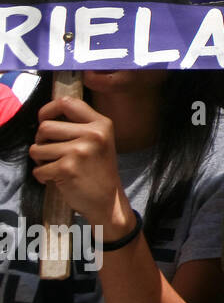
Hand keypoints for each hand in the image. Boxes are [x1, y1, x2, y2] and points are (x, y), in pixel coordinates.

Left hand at [28, 97, 130, 231]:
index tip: (44, 120)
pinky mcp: (67, 169)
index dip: (47, 110)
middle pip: (45, 127)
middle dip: (41, 141)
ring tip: (55, 166)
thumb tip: (46, 117)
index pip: (66, 103)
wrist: (107, 200)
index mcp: (101, 124)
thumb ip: (80, 125)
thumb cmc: (98, 169)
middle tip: (51, 151)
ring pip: (37, 148)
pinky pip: (38, 169)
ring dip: (40, 160)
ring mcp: (80, 151)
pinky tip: (57, 179)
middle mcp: (93, 134)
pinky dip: (42, 176)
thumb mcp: (99, 140)